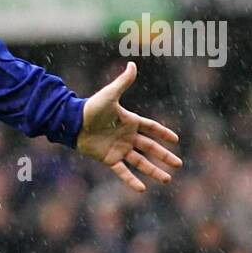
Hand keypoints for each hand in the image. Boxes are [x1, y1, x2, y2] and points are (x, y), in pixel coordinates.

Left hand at [77, 62, 181, 193]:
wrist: (72, 123)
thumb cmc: (91, 108)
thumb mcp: (109, 94)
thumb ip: (122, 82)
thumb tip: (132, 64)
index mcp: (130, 122)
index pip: (152, 128)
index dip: (164, 133)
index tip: (176, 140)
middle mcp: (127, 137)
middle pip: (150, 148)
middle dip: (165, 156)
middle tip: (178, 164)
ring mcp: (119, 149)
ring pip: (140, 162)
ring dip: (153, 171)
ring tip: (167, 179)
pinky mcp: (109, 159)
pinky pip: (122, 171)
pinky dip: (131, 180)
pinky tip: (142, 189)